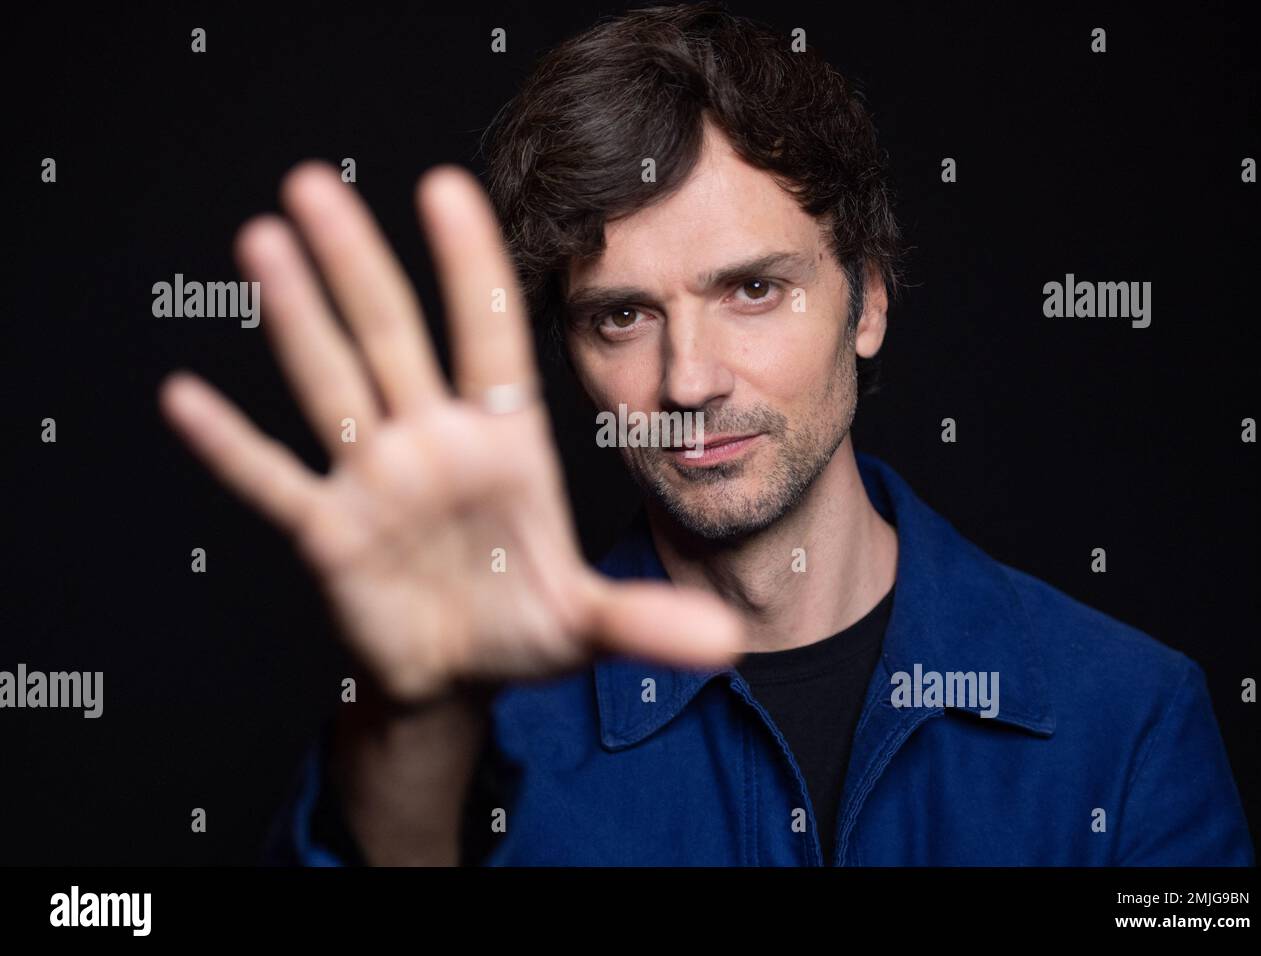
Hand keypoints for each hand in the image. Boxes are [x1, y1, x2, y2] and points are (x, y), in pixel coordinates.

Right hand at [159, 162, 742, 704]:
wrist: (458, 675)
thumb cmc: (521, 626)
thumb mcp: (588, 624)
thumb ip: (645, 622)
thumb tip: (727, 644)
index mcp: (501, 441)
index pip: (485, 334)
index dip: (467, 265)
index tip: (446, 188)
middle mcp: (432, 443)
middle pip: (391, 338)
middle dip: (356, 265)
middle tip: (314, 185)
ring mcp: (376, 482)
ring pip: (331, 387)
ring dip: (295, 322)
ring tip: (262, 245)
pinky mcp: (330, 533)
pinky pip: (275, 482)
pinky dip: (233, 449)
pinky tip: (186, 399)